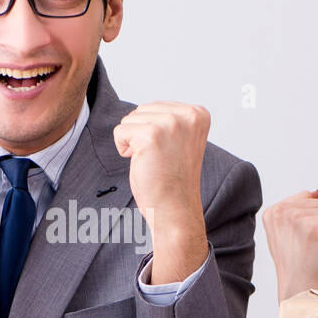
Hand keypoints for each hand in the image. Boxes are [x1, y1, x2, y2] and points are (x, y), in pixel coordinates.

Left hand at [113, 102, 210, 283]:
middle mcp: (187, 115)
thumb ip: (169, 120)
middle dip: (141, 135)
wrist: (175, 210)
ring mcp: (170, 123)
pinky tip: (142, 163)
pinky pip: (120, 132)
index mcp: (198, 114)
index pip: (156, 107)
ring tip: (152, 161)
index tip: (169, 153)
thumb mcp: (179, 140)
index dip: (154, 132)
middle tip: (159, 159)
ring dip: (133, 143)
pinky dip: (124, 149)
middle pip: (142, 110)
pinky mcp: (150, 135)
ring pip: (129, 120)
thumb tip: (141, 110)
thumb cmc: (173, 180)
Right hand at [262, 188, 317, 298]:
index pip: (305, 197)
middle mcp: (279, 211)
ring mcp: (294, 217)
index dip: (309, 219)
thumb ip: (300, 209)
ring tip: (312, 248)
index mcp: (271, 211)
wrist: (298, 288)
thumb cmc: (296, 265)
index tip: (298, 239)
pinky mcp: (311, 226)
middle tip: (307, 246)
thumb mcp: (290, 232)